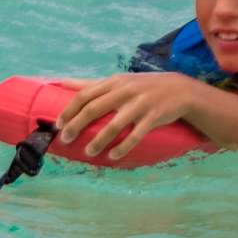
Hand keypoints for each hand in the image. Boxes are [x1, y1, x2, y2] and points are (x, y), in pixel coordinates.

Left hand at [51, 73, 205, 162]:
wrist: (180, 89)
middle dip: (76, 125)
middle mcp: (125, 91)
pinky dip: (123, 146)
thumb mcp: (117, 81)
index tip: (58, 124)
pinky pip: (136, 134)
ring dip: (99, 140)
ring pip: (114, 124)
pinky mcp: (154, 117)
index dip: (69, 110)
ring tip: (88, 152)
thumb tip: (61, 82)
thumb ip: (90, 84)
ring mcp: (140, 104)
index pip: (85, 95)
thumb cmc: (141, 87)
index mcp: (113, 82)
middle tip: (65, 139)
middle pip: (94, 109)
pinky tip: (113, 156)